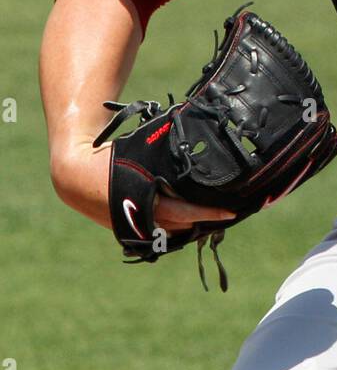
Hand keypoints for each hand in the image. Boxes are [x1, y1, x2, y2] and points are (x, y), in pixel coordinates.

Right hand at [52, 141, 235, 239]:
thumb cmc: (111, 156)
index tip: (230, 212)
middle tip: (225, 214)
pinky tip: (187, 220)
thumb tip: (195, 136)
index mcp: (146, 197)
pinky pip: (158, 233)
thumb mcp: (141, 149)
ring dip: (189, 226)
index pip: (187, 212)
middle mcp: (142, 218)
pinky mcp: (127, 231)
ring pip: (171, 232)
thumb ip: (167, 149)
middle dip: (204, 220)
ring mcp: (134, 228)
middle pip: (183, 226)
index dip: (210, 213)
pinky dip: (172, 227)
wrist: (74, 174)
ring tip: (210, 216)